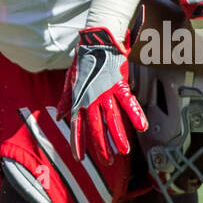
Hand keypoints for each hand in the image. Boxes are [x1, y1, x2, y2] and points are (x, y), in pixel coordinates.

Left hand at [57, 27, 147, 166]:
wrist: (96, 41)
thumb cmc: (83, 61)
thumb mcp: (69, 81)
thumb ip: (65, 100)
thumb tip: (60, 116)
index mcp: (79, 100)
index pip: (77, 126)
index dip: (77, 143)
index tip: (79, 158)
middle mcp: (91, 99)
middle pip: (96, 128)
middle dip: (101, 147)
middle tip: (107, 161)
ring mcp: (106, 93)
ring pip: (112, 120)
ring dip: (118, 137)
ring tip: (123, 152)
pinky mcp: (119, 85)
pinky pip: (128, 103)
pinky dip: (135, 114)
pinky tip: (142, 127)